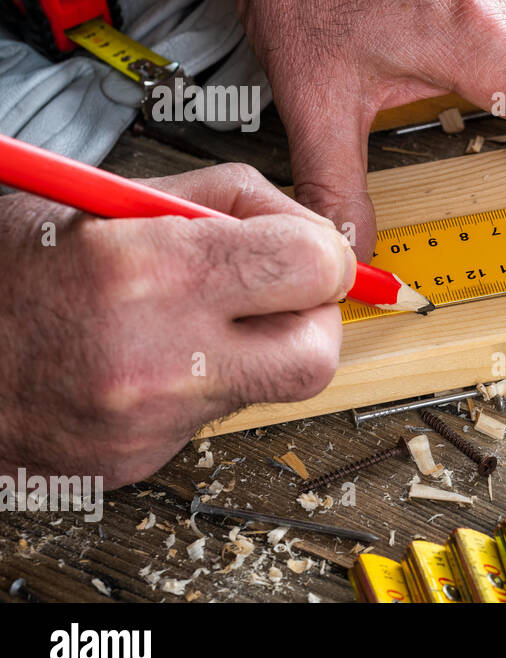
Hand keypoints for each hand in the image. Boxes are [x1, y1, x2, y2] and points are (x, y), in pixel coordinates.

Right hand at [0, 164, 354, 487]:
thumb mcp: (108, 196)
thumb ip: (223, 201)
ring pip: (271, 391)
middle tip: (282, 294)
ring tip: (207, 316)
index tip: (307, 251)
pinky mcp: (137, 461)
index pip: (313, 268)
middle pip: (317, 352)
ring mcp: (147, 421)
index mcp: (149, 271)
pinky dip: (204, 384)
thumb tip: (308, 228)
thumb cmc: (9, 269)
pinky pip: (212, 419)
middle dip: (314, 318)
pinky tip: (157, 356)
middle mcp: (156, 357)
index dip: (322, 254)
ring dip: (262, 350)